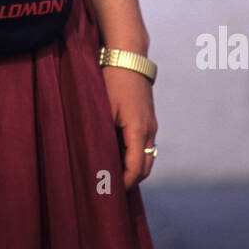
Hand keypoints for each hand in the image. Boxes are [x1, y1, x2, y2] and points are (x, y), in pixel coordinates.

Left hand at [100, 65, 157, 190]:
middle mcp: (150, 130)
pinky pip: (144, 144)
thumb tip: (97, 161)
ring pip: (146, 156)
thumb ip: (102, 136)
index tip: (109, 193)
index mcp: (139, 131)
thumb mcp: (102, 109)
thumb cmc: (111, 80)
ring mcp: (151, 124)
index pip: (134, 169)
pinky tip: (116, 155)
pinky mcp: (147, 118)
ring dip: (132, 168)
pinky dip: (133, 155)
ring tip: (111, 175)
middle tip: (110, 190)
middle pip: (144, 167)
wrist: (128, 56)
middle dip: (130, 181)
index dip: (123, 184)